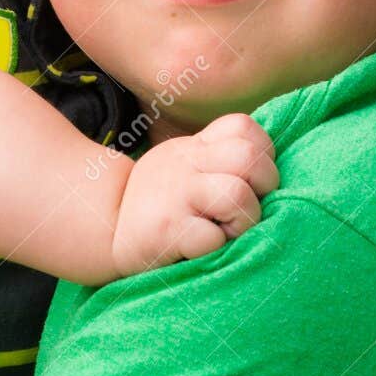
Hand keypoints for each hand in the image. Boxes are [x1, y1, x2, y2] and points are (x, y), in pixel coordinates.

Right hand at [111, 114, 278, 272]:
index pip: (244, 127)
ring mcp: (177, 195)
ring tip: (226, 230)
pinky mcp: (168, 229)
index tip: (249, 177)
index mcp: (194, 147)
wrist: (106, 229)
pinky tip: (201, 247)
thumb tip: (270, 168)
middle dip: (265, 185)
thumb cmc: (159, 202)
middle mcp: (186, 164)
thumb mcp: (183, 164)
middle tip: (246, 207)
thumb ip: (218, 157)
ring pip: (238, 194)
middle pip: (249, 157)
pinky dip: (216, 247)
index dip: (261, 152)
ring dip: (244, 220)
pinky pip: (214, 237)